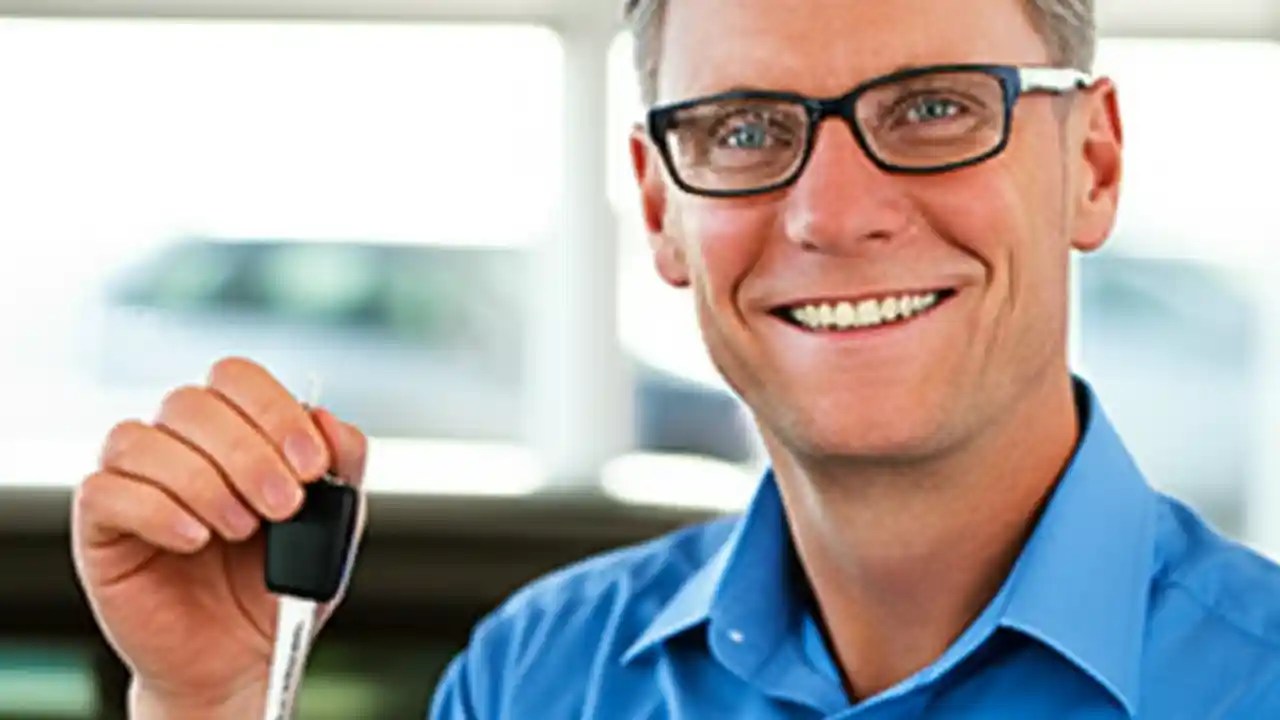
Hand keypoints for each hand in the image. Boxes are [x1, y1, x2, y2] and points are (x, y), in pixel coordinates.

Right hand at [70, 357, 367, 712]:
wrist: (241, 659)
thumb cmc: (278, 586)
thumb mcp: (333, 524)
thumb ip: (344, 464)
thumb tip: (329, 421)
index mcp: (234, 430)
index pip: (237, 377)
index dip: (273, 409)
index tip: (310, 463)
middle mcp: (179, 444)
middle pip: (191, 403)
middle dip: (248, 453)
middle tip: (282, 506)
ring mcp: (134, 479)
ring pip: (143, 439)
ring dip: (204, 483)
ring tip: (239, 531)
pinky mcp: (100, 523)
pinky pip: (107, 490)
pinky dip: (159, 512)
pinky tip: (195, 540)